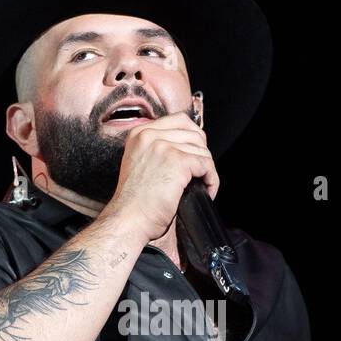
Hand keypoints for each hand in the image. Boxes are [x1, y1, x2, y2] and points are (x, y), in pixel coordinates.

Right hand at [105, 111, 218, 243]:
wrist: (128, 219)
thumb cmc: (134, 202)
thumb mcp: (141, 164)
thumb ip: (157, 150)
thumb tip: (186, 147)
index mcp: (139, 133)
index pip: (179, 120)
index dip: (193, 137)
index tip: (196, 153)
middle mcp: (150, 135)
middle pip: (194, 133)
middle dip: (202, 153)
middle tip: (201, 172)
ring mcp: (164, 146)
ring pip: (202, 150)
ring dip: (208, 169)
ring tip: (203, 185)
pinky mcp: (178, 161)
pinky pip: (206, 165)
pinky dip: (211, 180)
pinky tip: (206, 190)